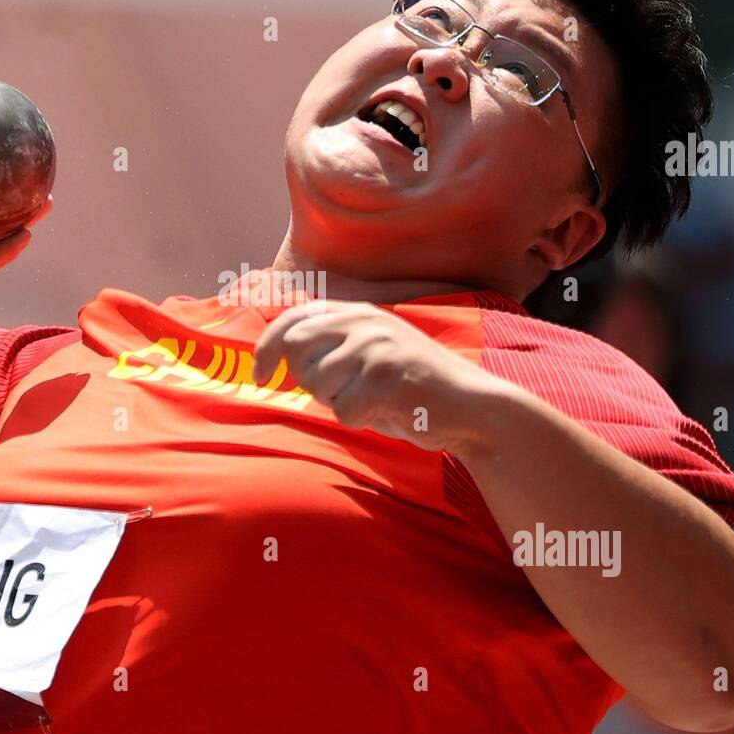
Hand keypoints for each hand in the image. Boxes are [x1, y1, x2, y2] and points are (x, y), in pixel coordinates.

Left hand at [252, 299, 497, 451]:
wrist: (474, 408)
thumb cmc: (417, 389)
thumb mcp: (375, 351)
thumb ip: (336, 345)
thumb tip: (280, 354)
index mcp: (359, 312)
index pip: (293, 319)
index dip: (267, 347)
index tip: (259, 375)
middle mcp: (364, 321)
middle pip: (296, 348)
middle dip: (306, 379)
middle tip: (338, 394)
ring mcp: (374, 346)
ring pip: (317, 384)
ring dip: (340, 404)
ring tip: (375, 401)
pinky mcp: (384, 376)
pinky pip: (344, 411)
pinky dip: (362, 421)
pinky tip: (390, 412)